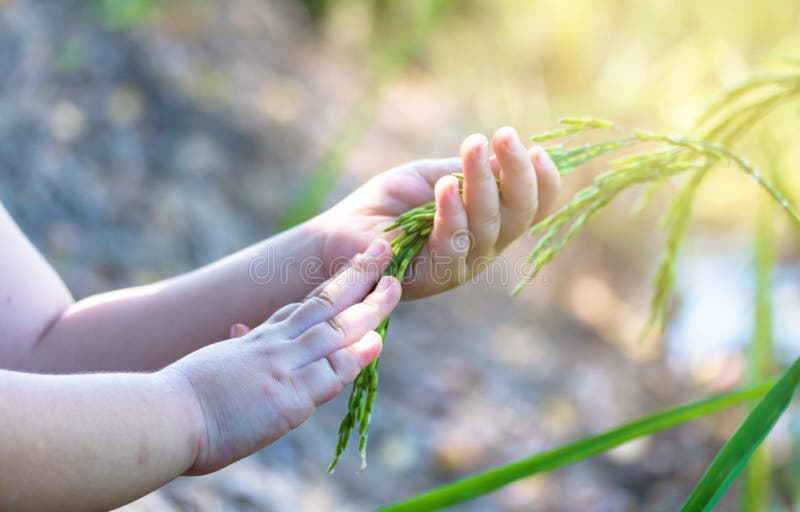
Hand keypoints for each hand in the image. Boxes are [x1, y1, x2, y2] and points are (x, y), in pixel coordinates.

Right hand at [166, 239, 400, 474]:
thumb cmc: (177, 398)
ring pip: (334, 327)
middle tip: (384, 250)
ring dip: (368, 306)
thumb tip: (238, 328)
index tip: (356, 269)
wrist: (162, 416)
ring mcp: (282, 366)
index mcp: (256, 339)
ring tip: (396, 285)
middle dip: (358, 275)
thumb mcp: (213, 365)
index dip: (334, 287)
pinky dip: (354, 356)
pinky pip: (328, 373)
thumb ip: (236, 347)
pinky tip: (377, 342)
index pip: (303, 306)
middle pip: (325, 302)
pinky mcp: (287, 396)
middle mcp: (274, 344)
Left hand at [314, 127, 560, 298]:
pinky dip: (450, 212)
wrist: (343, 232)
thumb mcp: (434, 176)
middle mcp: (485, 246)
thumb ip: (470, 171)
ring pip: (489, 225)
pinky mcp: (432, 275)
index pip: (534, 207)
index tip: (537, 148)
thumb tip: (510, 152)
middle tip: (504, 135)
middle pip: (521, 214)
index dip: (544, 181)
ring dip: (482, 182)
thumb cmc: (390, 204)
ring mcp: (462, 264)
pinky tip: (444, 186)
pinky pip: (451, 243)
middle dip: (518, 172)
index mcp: (492, 223)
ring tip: (473, 144)